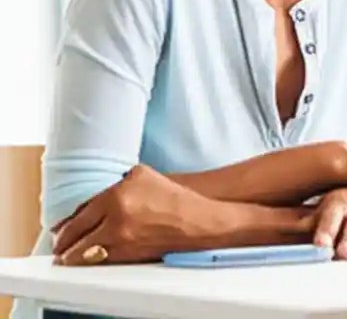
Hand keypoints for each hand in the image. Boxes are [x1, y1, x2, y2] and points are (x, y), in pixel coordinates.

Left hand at [51, 165, 221, 265]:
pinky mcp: (130, 254)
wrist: (197, 220)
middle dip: (64, 244)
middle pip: (76, 236)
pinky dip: (92, 260)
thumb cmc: (173, 196)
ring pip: (86, 253)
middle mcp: (115, 219)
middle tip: (59, 245)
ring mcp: (122, 239)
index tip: (59, 230)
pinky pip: (102, 260)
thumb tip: (94, 198)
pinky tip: (92, 257)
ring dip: (74, 256)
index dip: (64, 226)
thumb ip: (115, 184)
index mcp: (115, 196)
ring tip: (69, 256)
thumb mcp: (142, 176)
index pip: (77, 215)